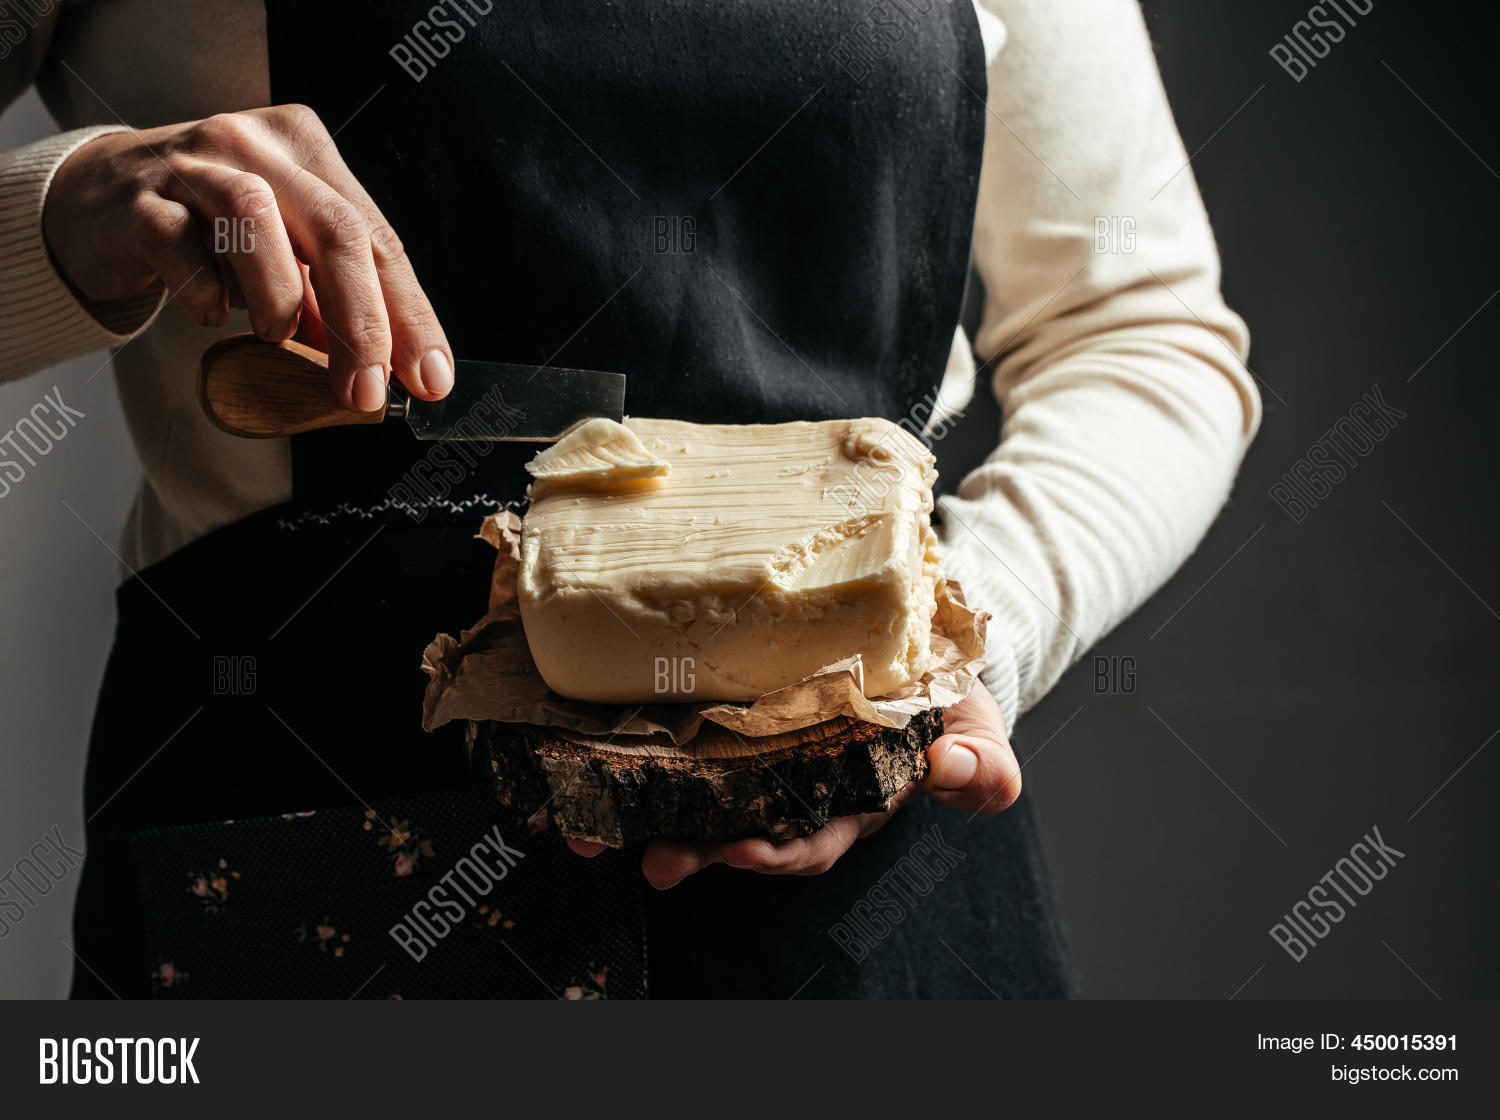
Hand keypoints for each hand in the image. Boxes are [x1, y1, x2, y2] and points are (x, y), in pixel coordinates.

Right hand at [43, 105, 451, 411]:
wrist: (94, 202)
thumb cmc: (207, 229)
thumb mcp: (284, 256)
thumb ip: (332, 299)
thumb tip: (389, 367)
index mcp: (308, 151)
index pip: (377, 238)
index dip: (409, 314)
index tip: (429, 378)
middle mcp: (255, 144)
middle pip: (334, 228)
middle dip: (362, 321)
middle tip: (366, 390)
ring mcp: (191, 163)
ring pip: (257, 217)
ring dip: (281, 297)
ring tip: (276, 334)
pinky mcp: (135, 198)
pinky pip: (177, 243)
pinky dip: (204, 290)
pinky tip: (210, 315)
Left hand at [567, 685, 1021, 887]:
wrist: (912, 637)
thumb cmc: (942, 693)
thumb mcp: (975, 727)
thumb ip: (981, 762)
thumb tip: (955, 770)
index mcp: (845, 800)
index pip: (806, 840)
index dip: (774, 852)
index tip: (742, 850)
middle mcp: (786, 784)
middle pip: (732, 827)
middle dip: (689, 848)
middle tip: (650, 856)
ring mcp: (745, 748)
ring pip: (687, 790)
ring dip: (636, 813)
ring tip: (588, 826)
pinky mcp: (713, 707)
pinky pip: (665, 736)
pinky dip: (621, 751)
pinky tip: (578, 756)